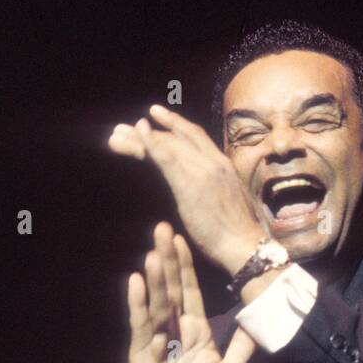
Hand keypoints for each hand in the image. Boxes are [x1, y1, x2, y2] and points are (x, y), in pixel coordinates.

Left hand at [109, 105, 262, 274]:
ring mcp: (203, 170)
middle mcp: (214, 162)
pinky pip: (167, 158)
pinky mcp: (190, 183)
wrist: (244, 246)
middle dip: (151, 129)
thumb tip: (205, 193)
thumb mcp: (230, 204)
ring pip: (168, 144)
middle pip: (178, 136)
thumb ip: (217, 191)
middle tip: (125, 127)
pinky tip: (137, 135)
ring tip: (117, 134)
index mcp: (224, 166)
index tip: (155, 117)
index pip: (196, 137)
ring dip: (140, 137)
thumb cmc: (238, 236)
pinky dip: (150, 143)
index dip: (175, 125)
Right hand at [128, 222, 255, 362]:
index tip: (182, 239)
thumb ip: (241, 349)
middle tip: (162, 227)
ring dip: (156, 277)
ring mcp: (156, 339)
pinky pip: (140, 325)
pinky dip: (138, 304)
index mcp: (196, 331)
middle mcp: (174, 330)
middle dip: (168, 259)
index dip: (186, 267)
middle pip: (171, 289)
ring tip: (154, 250)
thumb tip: (258, 324)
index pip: (191, 292)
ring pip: (157, 303)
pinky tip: (136, 282)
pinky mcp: (141, 354)